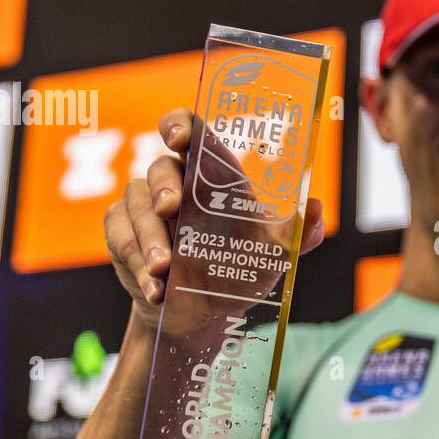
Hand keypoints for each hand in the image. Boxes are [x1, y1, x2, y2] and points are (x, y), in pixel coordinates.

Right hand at [105, 107, 325, 333]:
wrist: (203, 313)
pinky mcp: (122, 235)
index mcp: (211, 176)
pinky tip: (156, 290)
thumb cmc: (237, 270)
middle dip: (164, 187)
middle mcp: (175, 185)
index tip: (178, 137)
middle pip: (160, 168)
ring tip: (164, 270)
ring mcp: (144, 209)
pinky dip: (136, 265)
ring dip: (150, 241)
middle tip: (171, 208)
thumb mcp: (273, 254)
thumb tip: (318, 210)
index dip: (179, 125)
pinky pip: (120, 239)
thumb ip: (299, 234)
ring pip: (136, 208)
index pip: (190, 133)